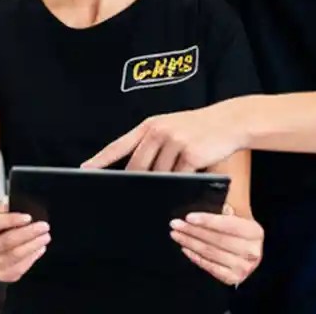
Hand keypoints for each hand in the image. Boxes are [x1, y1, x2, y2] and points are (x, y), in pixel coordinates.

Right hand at [0, 198, 50, 281]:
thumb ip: (5, 209)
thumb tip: (9, 201)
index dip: (12, 220)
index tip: (28, 217)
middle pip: (7, 241)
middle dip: (28, 233)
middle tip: (44, 226)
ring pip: (15, 256)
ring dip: (33, 246)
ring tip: (45, 237)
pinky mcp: (3, 274)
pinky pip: (19, 269)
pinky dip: (32, 258)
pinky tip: (40, 249)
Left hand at [80, 100, 249, 171]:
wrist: (230, 121)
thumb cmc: (198, 128)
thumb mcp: (171, 127)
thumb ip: (153, 144)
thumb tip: (137, 172)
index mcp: (149, 125)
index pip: (118, 145)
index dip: (100, 159)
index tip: (85, 170)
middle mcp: (158, 131)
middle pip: (137, 167)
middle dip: (135, 183)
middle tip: (132, 194)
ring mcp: (174, 141)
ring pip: (159, 175)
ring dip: (164, 182)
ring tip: (172, 182)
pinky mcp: (190, 153)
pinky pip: (179, 177)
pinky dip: (181, 183)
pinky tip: (185, 183)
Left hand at [170, 204, 263, 285]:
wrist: (246, 249)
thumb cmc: (236, 228)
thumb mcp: (235, 215)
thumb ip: (223, 208)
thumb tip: (201, 199)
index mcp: (255, 231)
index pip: (228, 225)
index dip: (207, 220)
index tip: (188, 217)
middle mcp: (252, 251)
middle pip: (216, 240)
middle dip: (193, 231)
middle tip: (175, 224)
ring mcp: (244, 267)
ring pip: (211, 253)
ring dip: (190, 243)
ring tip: (176, 234)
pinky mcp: (233, 278)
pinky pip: (210, 268)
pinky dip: (196, 257)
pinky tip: (185, 248)